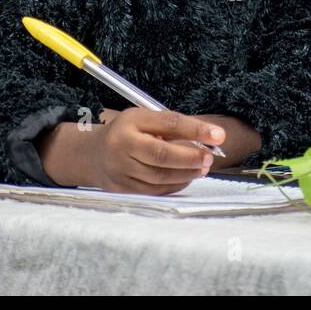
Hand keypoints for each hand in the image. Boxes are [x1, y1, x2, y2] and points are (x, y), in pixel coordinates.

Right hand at [87, 108, 226, 194]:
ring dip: (186, 174)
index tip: (218, 135)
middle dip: (190, 157)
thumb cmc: (127, 133)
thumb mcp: (144, 119)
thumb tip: (208, 136)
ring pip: (159, 177)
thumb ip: (172, 126)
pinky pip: (154, 190)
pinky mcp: (122, 189)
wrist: (92, 155)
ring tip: (203, 168)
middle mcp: (121, 146)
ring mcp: (120, 170)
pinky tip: (187, 178)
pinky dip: (175, 185)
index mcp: (130, 122)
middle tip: (209, 157)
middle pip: (161, 155)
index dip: (195, 129)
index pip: (168, 123)